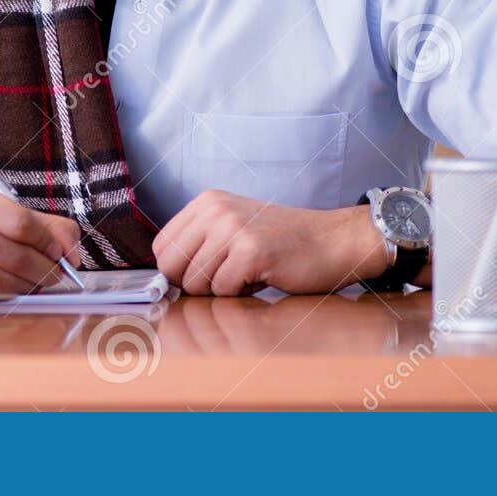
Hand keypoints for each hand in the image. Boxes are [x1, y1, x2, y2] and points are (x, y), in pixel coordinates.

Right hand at [0, 183, 82, 293]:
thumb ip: (43, 225)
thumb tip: (73, 255)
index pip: (21, 223)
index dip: (49, 242)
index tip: (61, 254)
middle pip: (16, 256)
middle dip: (45, 271)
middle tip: (57, 276)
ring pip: (4, 281)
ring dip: (29, 288)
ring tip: (36, 285)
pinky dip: (6, 297)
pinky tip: (10, 290)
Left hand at [152, 190, 388, 295]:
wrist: (334, 241)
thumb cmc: (283, 243)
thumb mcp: (233, 228)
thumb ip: (200, 243)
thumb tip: (165, 278)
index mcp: (207, 201)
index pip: (162, 246)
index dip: (176, 270)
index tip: (201, 276)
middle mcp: (215, 209)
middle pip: (172, 266)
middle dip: (194, 284)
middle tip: (226, 279)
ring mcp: (232, 228)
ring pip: (195, 282)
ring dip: (220, 290)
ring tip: (247, 275)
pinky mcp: (251, 252)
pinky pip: (223, 290)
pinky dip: (241, 294)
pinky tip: (262, 278)